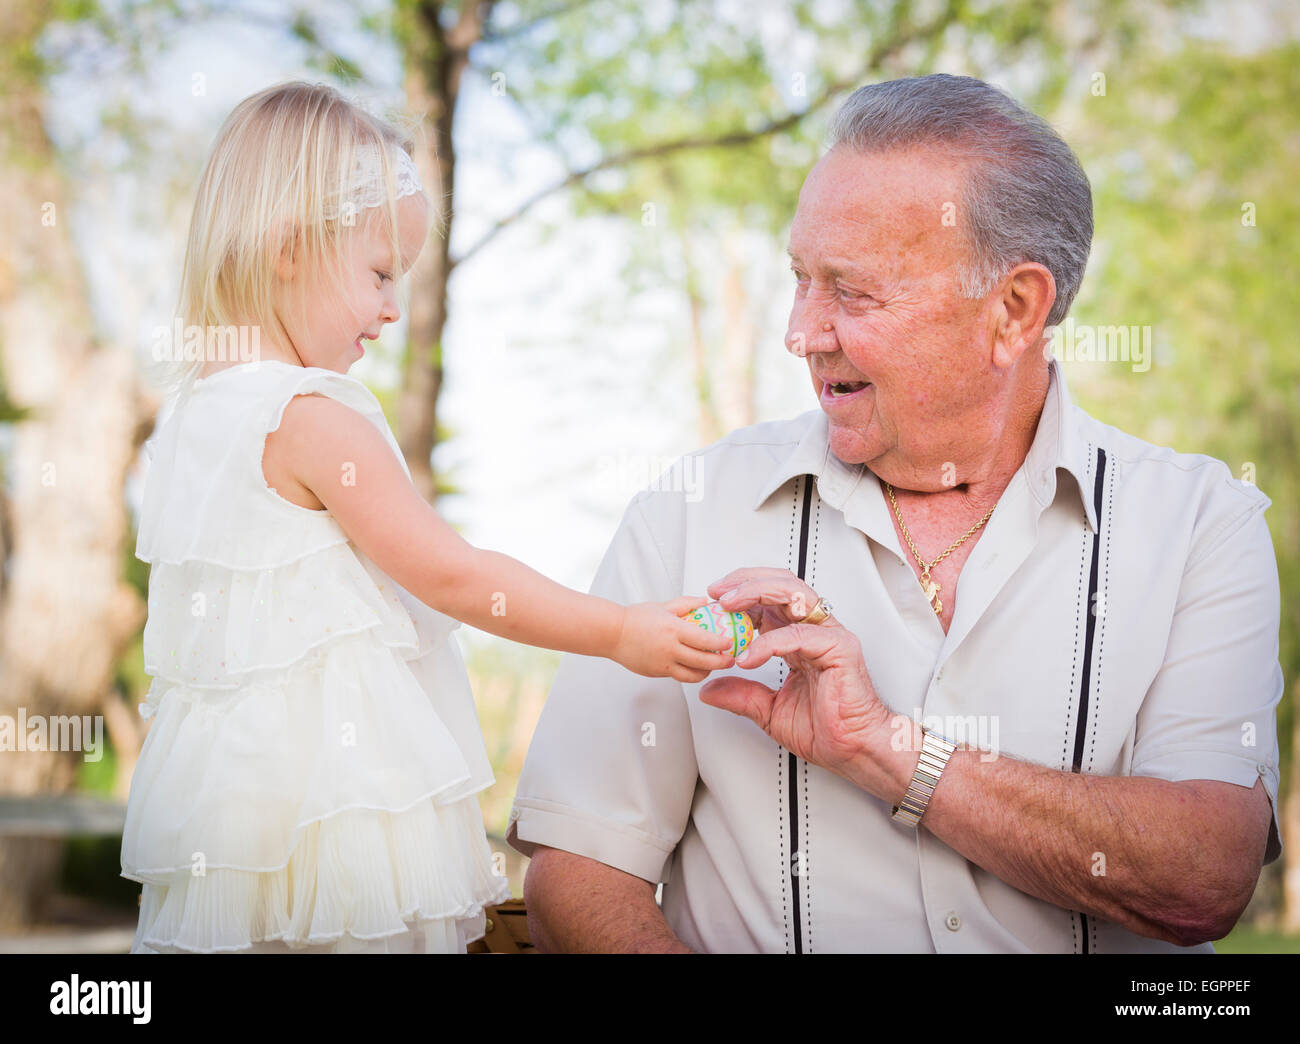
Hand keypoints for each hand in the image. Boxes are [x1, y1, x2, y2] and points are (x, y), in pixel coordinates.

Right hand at [612, 596, 738, 681]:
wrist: (613, 634)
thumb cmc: (635, 618)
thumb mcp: (663, 606)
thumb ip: (686, 604)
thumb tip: (705, 601)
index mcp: (673, 630)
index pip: (705, 640)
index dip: (721, 644)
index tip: (731, 643)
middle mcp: (670, 649)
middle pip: (704, 662)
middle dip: (721, 663)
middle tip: (730, 660)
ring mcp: (663, 664)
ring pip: (693, 675)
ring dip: (706, 671)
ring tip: (713, 666)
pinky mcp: (657, 673)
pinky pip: (678, 676)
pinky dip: (690, 673)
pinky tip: (694, 667)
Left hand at [700, 568, 909, 798]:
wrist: (854, 750)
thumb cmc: (826, 729)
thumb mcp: (768, 711)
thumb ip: (740, 695)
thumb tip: (709, 689)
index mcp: (799, 639)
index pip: (769, 600)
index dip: (740, 594)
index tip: (713, 602)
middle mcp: (815, 630)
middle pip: (781, 584)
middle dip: (745, 581)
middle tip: (717, 593)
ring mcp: (829, 635)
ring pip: (793, 593)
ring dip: (756, 592)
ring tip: (729, 604)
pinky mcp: (839, 648)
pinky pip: (799, 635)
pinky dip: (768, 642)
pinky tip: (747, 656)